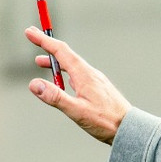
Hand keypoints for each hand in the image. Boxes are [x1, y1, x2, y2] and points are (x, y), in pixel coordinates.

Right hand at [25, 26, 130, 143]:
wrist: (130, 129)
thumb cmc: (106, 122)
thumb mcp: (77, 111)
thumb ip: (55, 97)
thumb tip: (34, 84)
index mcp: (84, 75)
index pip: (61, 51)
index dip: (44, 40)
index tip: (30, 32)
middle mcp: (90, 73)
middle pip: (66, 55)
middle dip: (48, 46)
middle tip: (33, 38)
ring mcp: (96, 80)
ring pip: (72, 65)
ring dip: (55, 62)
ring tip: (40, 63)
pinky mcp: (99, 88)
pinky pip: (79, 74)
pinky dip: (66, 72)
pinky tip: (64, 81)